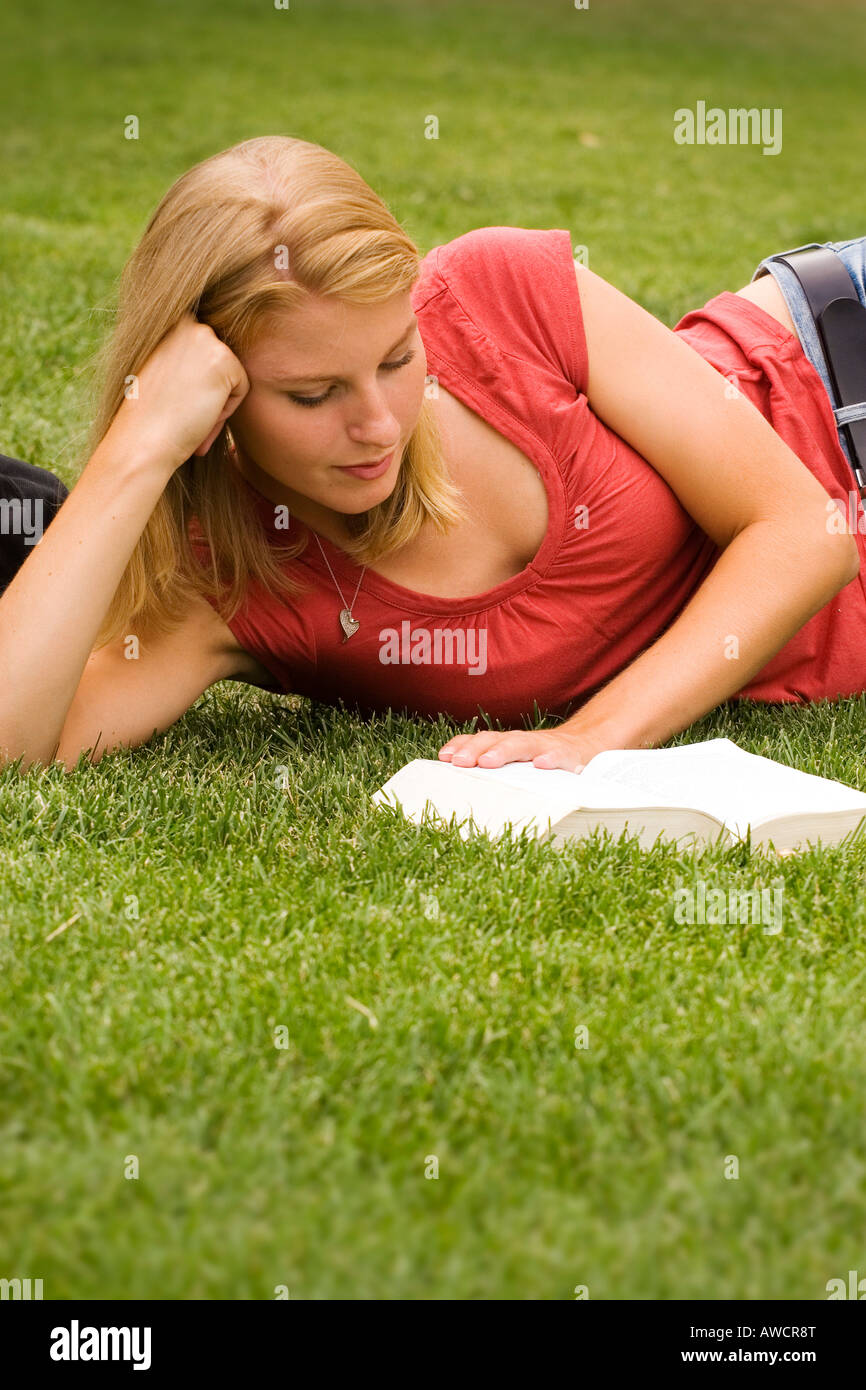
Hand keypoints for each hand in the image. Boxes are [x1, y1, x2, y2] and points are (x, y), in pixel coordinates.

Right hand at [108, 313, 249, 471]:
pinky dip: (224, 412)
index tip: (174, 404)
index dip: (194, 386)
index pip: (204, 356)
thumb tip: (207, 369)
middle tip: (182, 414)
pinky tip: (199, 416)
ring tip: (188, 417)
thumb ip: (185, 361)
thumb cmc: (148, 416)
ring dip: (214, 404)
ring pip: (230, 378)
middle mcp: (188, 324)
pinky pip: (240, 390)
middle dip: (206, 394)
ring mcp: (206, 338)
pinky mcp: (224, 359)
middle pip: (219, 366)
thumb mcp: (162, 374)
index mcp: (170, 323)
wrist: (142, 438)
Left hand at [438, 727, 593, 772]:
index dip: (462, 746)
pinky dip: (550, 758)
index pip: (480, 740)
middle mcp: (523, 741)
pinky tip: (541, 764)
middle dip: (475, 750)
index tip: (445, 757)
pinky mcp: (569, 757)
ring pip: (522, 744)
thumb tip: (460, 776)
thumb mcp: (517, 760)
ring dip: (504, 751)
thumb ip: (494, 766)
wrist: (587, 745)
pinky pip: (559, 756)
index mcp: (507, 744)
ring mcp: (546, 746)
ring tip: (488, 762)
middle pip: (496, 740)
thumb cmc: (543, 757)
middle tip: (460, 762)